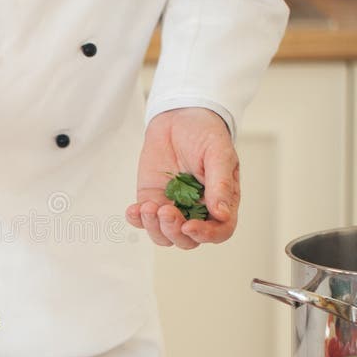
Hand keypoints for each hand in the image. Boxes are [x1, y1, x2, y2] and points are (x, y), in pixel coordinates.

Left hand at [125, 108, 239, 249]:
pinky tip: (134, 209)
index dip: (206, 235)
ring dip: (154, 228)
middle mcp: (197, 210)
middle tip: (166, 211)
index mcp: (221, 202)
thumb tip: (222, 213)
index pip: (219, 231)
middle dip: (174, 232)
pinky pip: (142, 219)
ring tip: (148, 207)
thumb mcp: (219, 153)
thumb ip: (220, 183)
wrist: (179, 116)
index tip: (190, 226)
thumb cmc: (205, 133)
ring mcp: (173, 206)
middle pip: (188, 240)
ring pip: (164, 235)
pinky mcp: (151, 198)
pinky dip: (137, 220)